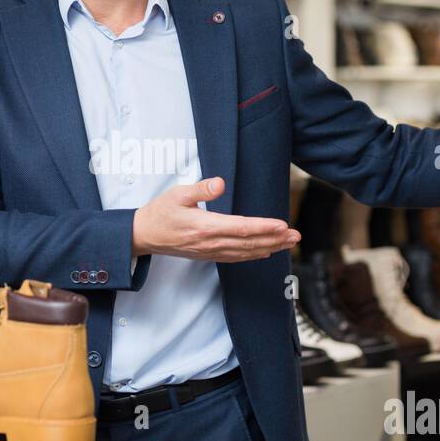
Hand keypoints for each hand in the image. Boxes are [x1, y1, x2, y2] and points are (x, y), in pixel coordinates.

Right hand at [132, 177, 300, 261]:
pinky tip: (266, 251)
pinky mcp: (208, 255)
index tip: (282, 225)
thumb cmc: (160, 212)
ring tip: (289, 243)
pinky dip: (254, 255)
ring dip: (269, 248)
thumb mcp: (177, 194)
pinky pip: (236, 257)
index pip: (240, 227)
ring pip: (245, 252)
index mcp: (204, 226)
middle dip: (275, 239)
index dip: (263, 227)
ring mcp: (210, 251)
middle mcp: (210, 242)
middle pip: (249, 243)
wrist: (143, 235)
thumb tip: (220, 183)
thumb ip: (200, 188)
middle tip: (296, 236)